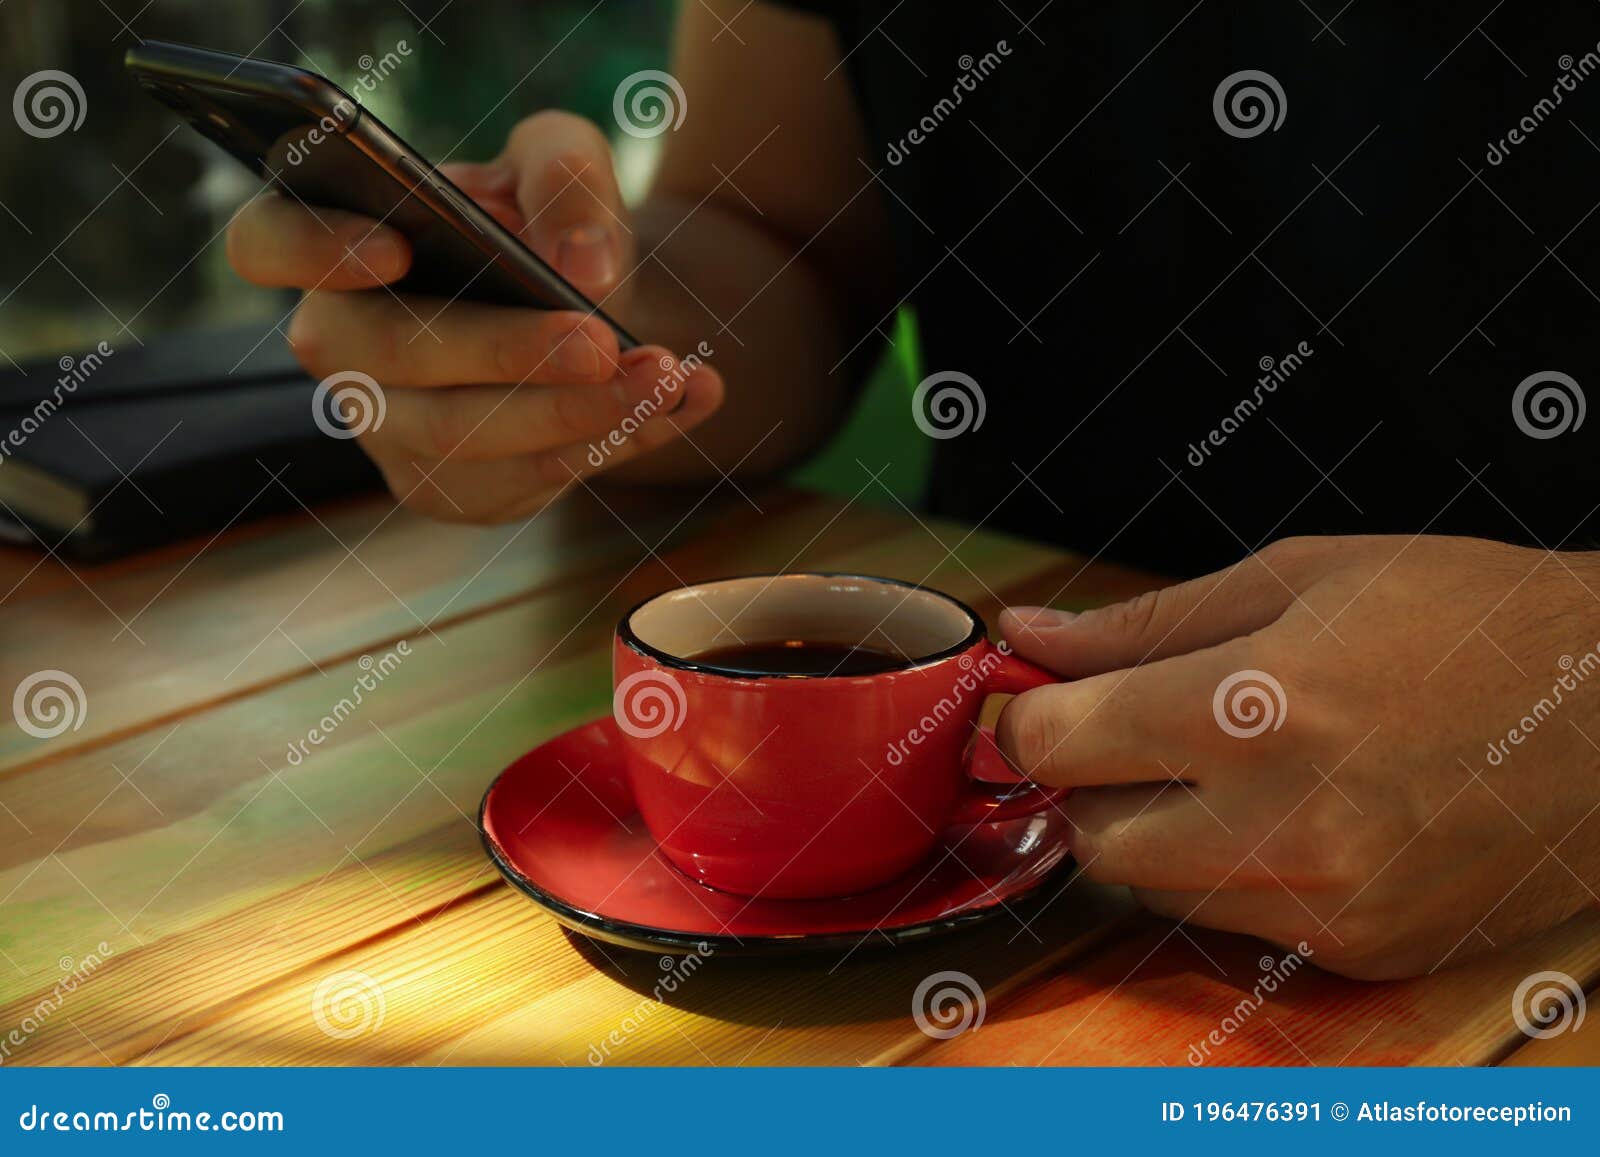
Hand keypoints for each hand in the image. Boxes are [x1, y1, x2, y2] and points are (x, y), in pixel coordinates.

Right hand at [225, 112, 723, 521]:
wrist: (587, 304)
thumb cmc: (542, 223)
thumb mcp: (557, 162)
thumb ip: (564, 175)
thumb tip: (581, 263)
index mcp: (335, 245)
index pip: (268, 244)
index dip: (313, 249)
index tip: (395, 249)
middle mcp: (341, 345)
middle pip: (396, 359)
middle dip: (507, 354)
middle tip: (600, 340)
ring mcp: (389, 429)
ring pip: (465, 443)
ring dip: (576, 415)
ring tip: (666, 376)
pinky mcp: (451, 490)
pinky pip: (523, 484)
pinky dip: (613, 445)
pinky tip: (678, 406)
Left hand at [996, 535, 1599, 978]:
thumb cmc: (1462, 618)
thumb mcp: (1294, 578)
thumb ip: (1140, 623)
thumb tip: (1027, 638)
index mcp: (1251, 709)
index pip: (1055, 746)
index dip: (1025, 719)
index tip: (1034, 704)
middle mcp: (1281, 826)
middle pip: (1088, 834)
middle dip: (1089, 781)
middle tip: (1136, 731)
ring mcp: (1324, 903)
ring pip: (1151, 890)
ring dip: (1155, 831)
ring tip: (1232, 765)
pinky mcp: (1359, 951)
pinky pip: (1230, 923)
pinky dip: (1228, 874)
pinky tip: (1291, 813)